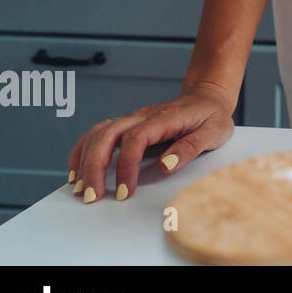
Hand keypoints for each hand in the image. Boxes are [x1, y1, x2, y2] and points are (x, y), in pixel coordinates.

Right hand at [65, 84, 235, 202]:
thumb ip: (191, 147)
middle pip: (108, 135)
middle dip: (94, 166)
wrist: (208, 97)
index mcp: (165, 117)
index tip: (125, 192)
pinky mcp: (129, 125)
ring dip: (84, 159)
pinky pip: (98, 133)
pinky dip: (83, 150)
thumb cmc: (212, 115)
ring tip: (79, 187)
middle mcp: (143, 115)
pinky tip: (77, 169)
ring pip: (98, 132)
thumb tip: (165, 166)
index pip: (136, 139)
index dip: (126, 166)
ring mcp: (133, 119)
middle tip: (91, 196)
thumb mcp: (214, 132)